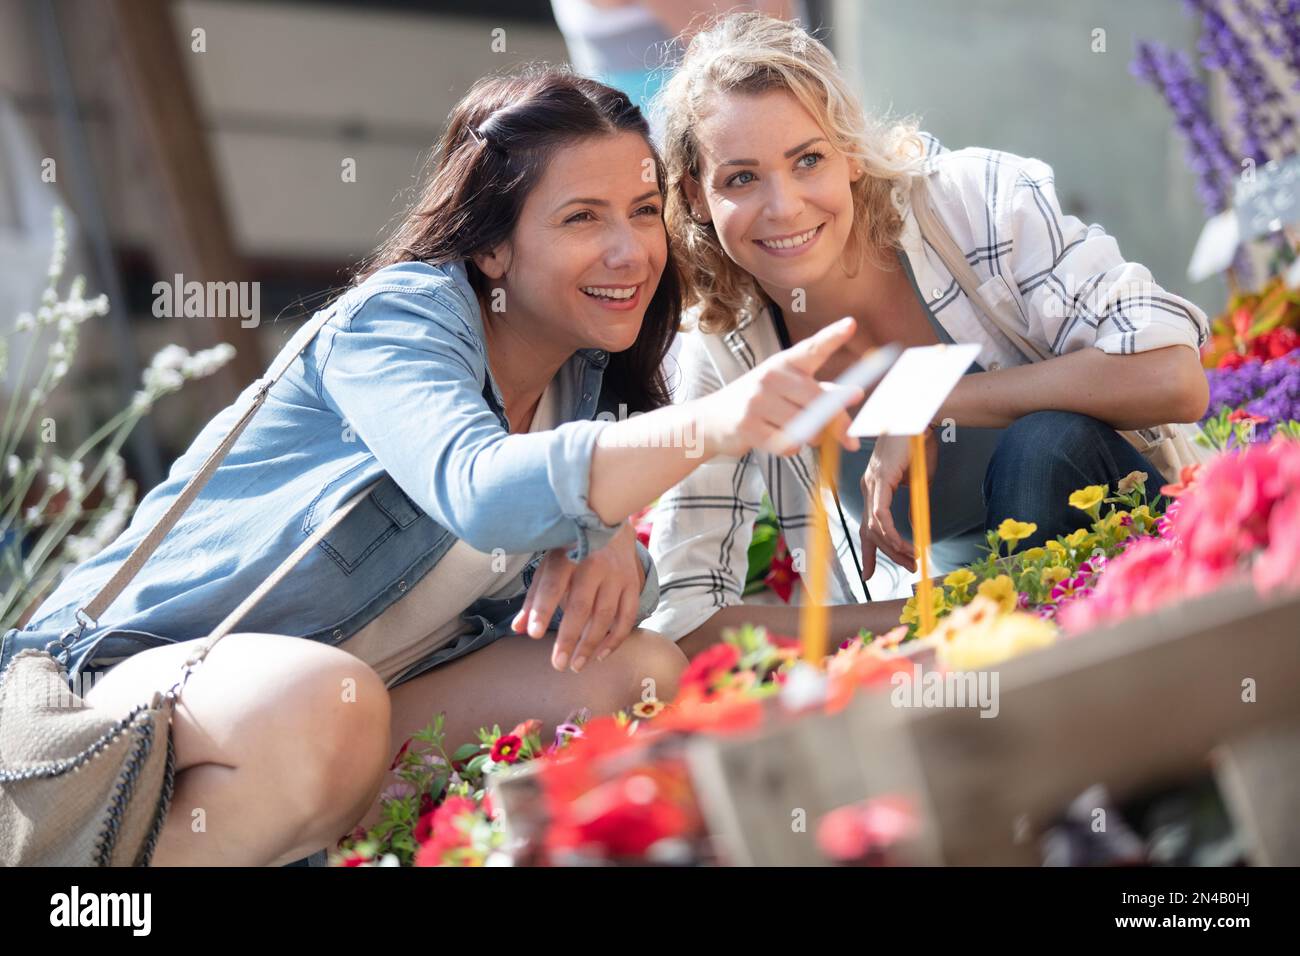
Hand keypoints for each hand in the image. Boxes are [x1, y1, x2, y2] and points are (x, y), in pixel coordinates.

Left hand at [510, 520, 644, 672]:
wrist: (609, 522)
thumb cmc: (571, 549)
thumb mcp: (548, 565)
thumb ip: (534, 598)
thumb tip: (519, 629)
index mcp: (566, 556)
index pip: (552, 585)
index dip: (543, 609)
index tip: (534, 634)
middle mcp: (594, 564)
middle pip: (581, 606)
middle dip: (568, 638)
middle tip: (558, 664)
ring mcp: (616, 575)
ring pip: (605, 615)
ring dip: (591, 644)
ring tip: (576, 665)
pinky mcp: (632, 584)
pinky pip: (627, 617)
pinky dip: (616, 639)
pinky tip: (601, 655)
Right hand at [697, 317, 863, 458]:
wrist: (711, 420)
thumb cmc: (758, 403)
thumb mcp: (786, 388)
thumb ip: (820, 391)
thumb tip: (854, 395)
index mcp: (784, 362)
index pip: (812, 348)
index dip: (832, 336)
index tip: (851, 324)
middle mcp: (771, 376)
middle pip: (819, 400)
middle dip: (836, 422)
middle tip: (846, 437)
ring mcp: (757, 400)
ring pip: (806, 426)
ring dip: (812, 438)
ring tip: (797, 432)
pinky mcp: (749, 426)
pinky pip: (788, 444)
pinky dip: (791, 448)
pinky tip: (777, 440)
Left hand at [858, 429, 937, 577]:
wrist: (920, 419)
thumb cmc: (919, 445)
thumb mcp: (917, 481)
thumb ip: (913, 503)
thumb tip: (916, 526)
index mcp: (873, 487)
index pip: (866, 525)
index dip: (867, 552)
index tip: (868, 575)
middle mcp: (867, 486)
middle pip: (870, 531)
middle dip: (888, 555)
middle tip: (909, 567)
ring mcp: (871, 483)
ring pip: (874, 527)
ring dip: (894, 547)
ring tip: (912, 558)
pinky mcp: (880, 479)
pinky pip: (880, 513)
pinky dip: (890, 532)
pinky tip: (902, 544)